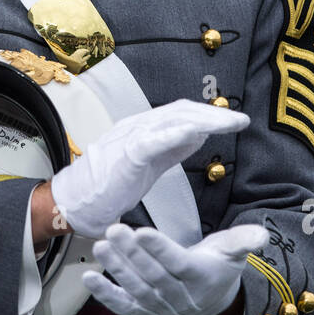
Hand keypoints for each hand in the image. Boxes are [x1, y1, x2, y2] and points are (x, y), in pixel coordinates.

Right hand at [50, 99, 248, 238]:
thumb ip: (171, 149)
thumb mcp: (148, 164)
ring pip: (172, 120)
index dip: (209, 114)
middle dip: (214, 115)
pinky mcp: (125, 155)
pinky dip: (175, 133)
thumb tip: (196, 136)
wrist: (74, 203)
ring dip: (204, 120)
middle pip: (182, 111)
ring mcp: (130, 138)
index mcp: (143, 129)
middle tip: (239, 120)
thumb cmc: (105, 187)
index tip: (233, 121)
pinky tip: (195, 132)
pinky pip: (153, 140)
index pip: (182, 113)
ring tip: (228, 124)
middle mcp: (137, 127)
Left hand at [84, 223, 267, 314]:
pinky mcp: (145, 313)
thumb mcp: (232, 250)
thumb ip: (243, 240)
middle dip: (132, 253)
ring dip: (117, 269)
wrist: (212, 302)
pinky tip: (88, 277)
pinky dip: (105, 295)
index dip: (160, 250)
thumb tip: (261, 235)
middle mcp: (180, 297)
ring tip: (101, 245)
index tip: (143, 231)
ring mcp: (161, 308)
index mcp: (201, 277)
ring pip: (137, 289)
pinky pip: (124, 307)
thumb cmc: (218, 266)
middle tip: (114, 230)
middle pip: (154, 275)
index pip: (178, 264)